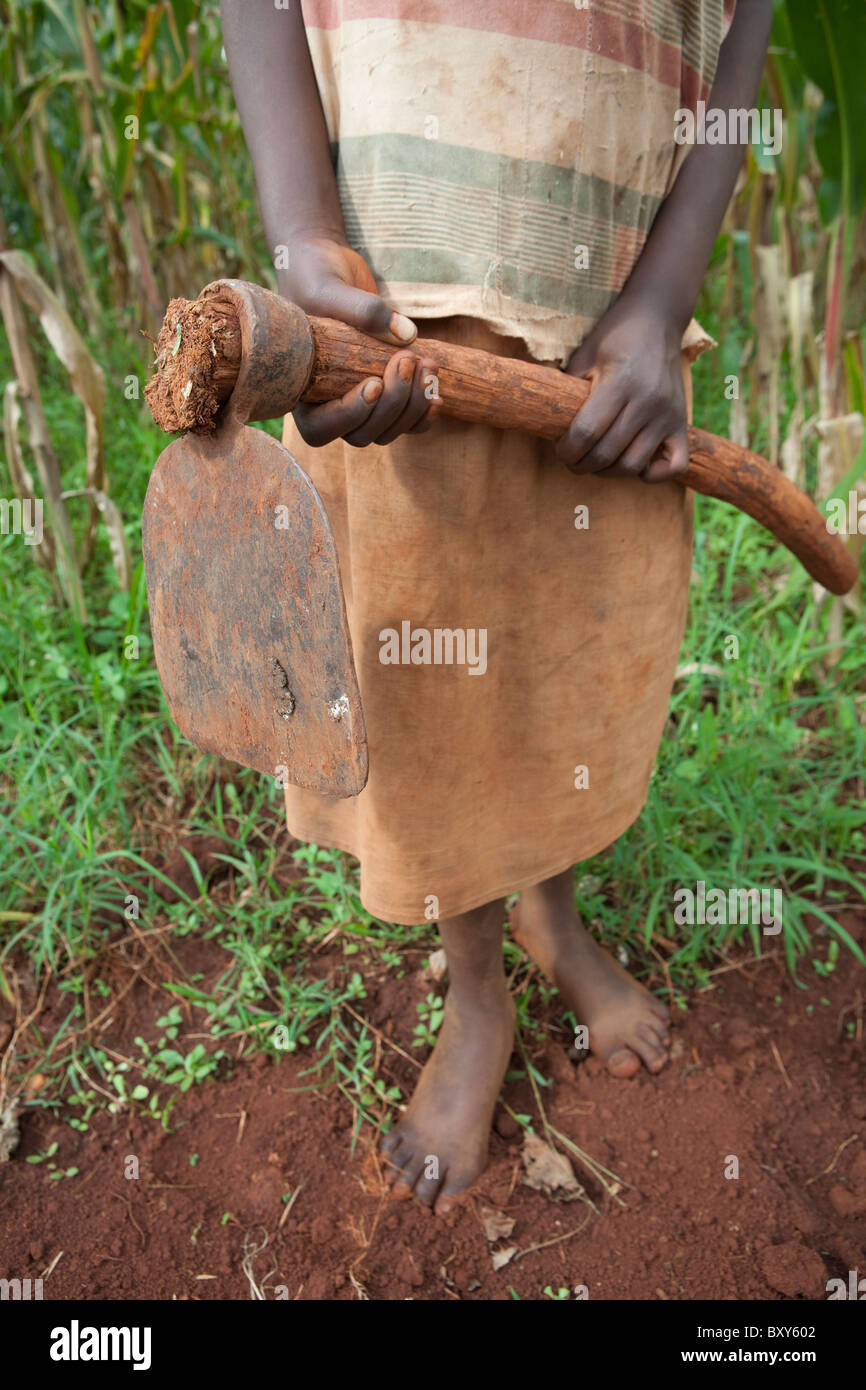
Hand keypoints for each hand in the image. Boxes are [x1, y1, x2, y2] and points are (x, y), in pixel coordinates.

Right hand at [280, 234, 439, 446]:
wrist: (328, 266)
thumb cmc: (315, 276)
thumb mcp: (331, 289)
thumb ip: (364, 311)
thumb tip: (408, 335)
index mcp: (301, 390)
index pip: (321, 428)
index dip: (350, 415)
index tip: (374, 383)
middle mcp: (328, 404)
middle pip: (362, 434)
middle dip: (392, 404)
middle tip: (407, 358)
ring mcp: (358, 402)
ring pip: (388, 431)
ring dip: (413, 406)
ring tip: (428, 364)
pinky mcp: (384, 393)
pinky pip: (405, 422)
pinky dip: (423, 412)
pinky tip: (437, 392)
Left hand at [555, 300, 688, 483]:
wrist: (657, 319)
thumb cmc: (614, 337)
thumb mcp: (584, 355)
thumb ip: (569, 391)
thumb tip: (550, 427)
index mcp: (621, 383)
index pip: (587, 432)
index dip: (567, 450)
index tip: (560, 449)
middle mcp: (648, 402)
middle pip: (607, 454)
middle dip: (581, 464)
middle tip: (572, 459)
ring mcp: (668, 415)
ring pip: (633, 465)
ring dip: (608, 471)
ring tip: (596, 461)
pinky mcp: (681, 423)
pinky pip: (674, 465)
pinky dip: (653, 474)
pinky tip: (636, 464)